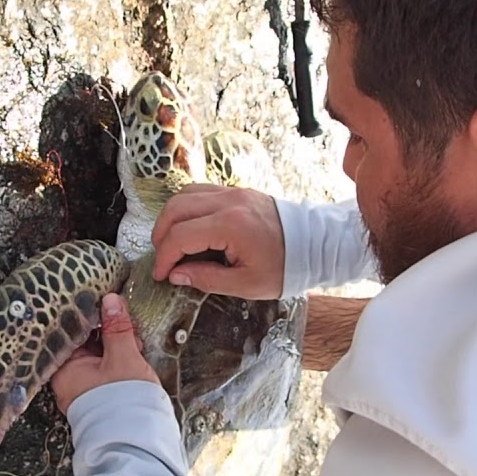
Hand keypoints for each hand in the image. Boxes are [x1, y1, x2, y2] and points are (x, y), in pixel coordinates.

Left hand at [51, 293, 159, 414]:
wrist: (137, 444)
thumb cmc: (125, 403)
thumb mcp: (124, 358)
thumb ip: (117, 329)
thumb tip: (111, 301)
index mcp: (66, 370)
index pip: (73, 333)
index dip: (91, 317)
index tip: (107, 306)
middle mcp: (69, 380)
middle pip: (85, 345)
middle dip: (107, 334)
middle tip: (128, 328)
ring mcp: (83, 390)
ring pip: (97, 357)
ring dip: (116, 347)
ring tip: (136, 344)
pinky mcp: (98, 398)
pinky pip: (105, 371)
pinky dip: (118, 362)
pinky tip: (134, 356)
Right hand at [150, 184, 284, 299]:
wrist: (315, 244)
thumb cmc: (284, 267)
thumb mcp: (246, 284)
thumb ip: (207, 279)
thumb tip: (177, 275)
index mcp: (230, 226)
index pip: (179, 236)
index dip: (164, 257)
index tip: (162, 275)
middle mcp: (228, 202)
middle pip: (175, 209)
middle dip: (161, 235)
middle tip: (164, 258)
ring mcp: (232, 192)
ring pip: (185, 195)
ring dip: (171, 218)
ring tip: (173, 243)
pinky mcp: (237, 191)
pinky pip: (201, 191)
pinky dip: (187, 208)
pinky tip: (190, 228)